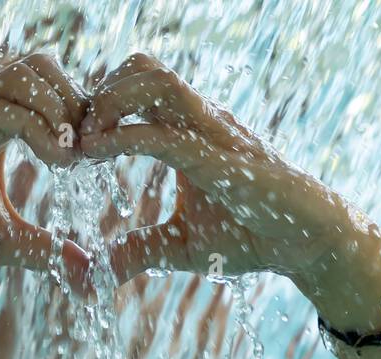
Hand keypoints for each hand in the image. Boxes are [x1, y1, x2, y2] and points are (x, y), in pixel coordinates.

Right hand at [0, 53, 91, 287]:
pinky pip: (4, 107)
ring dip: (61, 108)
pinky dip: (40, 129)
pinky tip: (58, 163)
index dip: (80, 111)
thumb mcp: (2, 242)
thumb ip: (47, 251)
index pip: (47, 85)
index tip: (97, 154)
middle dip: (76, 100)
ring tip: (74, 156)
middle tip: (92, 149)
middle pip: (42, 64)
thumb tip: (89, 278)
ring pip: (24, 72)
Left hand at [81, 53, 380, 326]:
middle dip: (98, 92)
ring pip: (152, 79)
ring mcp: (212, 131)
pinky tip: (96, 155)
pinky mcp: (219, 157)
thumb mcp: (180, 246)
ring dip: (108, 103)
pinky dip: (122, 137)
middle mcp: (199, 119)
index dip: (98, 103)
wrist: (306, 243)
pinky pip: (164, 131)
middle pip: (141, 66)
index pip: (137, 85)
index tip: (74, 143)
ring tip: (85, 143)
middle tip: (74, 137)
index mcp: (189, 130)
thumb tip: (99, 270)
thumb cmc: (252, 236)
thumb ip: (138, 252)